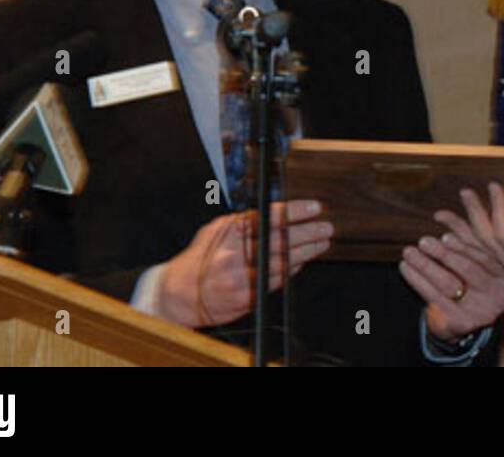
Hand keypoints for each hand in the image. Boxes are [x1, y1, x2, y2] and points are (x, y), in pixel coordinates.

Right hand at [156, 199, 331, 327]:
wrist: (178, 293)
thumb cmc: (201, 258)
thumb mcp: (216, 230)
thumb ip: (243, 222)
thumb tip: (277, 213)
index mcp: (229, 232)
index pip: (268, 217)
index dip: (294, 211)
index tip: (313, 207)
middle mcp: (234, 253)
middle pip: (280, 240)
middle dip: (307, 232)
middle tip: (325, 227)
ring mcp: (240, 277)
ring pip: (282, 262)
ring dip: (306, 252)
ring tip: (322, 243)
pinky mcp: (246, 296)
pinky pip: (277, 281)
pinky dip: (292, 270)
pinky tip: (302, 262)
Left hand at [399, 233, 503, 341]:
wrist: (466, 315)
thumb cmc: (473, 274)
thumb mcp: (477, 253)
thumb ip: (468, 233)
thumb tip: (443, 213)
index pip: (487, 250)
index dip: (464, 236)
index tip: (443, 225)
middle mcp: (503, 291)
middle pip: (470, 269)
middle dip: (444, 253)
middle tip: (424, 241)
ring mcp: (485, 309)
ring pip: (450, 283)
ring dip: (427, 266)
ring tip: (410, 252)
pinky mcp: (465, 321)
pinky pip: (436, 298)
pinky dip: (418, 281)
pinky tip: (406, 268)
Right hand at [437, 182, 503, 278]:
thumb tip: (485, 191)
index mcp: (501, 251)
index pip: (473, 240)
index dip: (456, 226)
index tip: (438, 213)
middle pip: (482, 236)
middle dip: (473, 212)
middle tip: (466, 190)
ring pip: (501, 234)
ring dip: (499, 208)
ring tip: (499, 187)